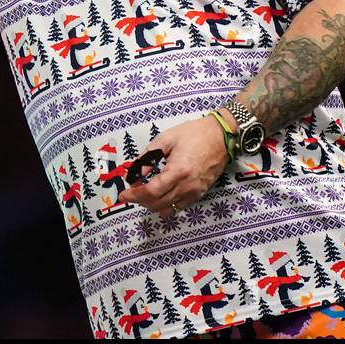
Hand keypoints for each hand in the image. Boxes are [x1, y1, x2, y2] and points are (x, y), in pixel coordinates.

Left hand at [116, 115, 230, 216]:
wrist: (221, 136)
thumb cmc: (194, 134)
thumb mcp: (166, 140)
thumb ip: (147, 158)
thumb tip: (132, 174)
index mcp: (178, 171)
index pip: (151, 192)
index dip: (134, 195)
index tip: (123, 194)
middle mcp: (187, 186)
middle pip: (157, 204)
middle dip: (140, 201)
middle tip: (131, 192)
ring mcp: (195, 192)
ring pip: (167, 209)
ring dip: (152, 205)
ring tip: (144, 193)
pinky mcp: (200, 194)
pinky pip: (179, 207)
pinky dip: (165, 205)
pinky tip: (160, 195)